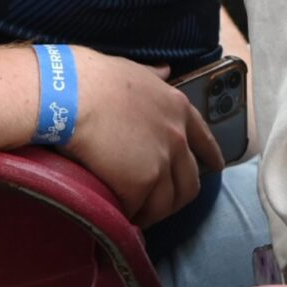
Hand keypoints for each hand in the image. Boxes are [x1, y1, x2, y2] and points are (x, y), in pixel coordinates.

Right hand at [61, 51, 221, 226]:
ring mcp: (161, 162)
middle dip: (177, 197)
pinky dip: (129, 215)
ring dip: (153, 212)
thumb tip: (165, 71)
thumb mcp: (135, 70)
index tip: (215, 168)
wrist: (71, 95)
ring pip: (167, 203)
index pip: (204, 140)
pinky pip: (138, 210)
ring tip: (136, 216)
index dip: (211, 157)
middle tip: (159, 204)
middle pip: (190, 182)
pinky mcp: (140, 183)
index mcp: (178, 108)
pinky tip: (119, 215)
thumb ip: (154, 76)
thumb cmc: (94, 79)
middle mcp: (177, 137)